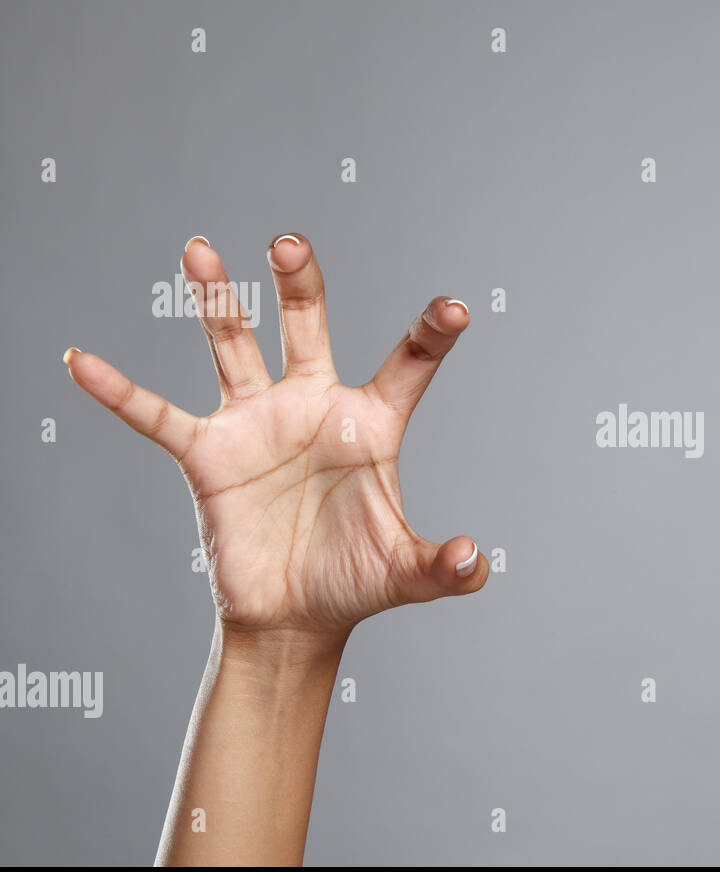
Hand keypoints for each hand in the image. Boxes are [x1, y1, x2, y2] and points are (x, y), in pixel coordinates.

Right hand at [65, 233, 486, 648]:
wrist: (293, 618)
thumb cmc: (354, 583)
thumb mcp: (405, 573)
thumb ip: (446, 567)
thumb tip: (475, 561)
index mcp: (370, 426)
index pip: (407, 366)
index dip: (430, 335)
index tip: (455, 307)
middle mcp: (312, 407)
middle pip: (307, 326)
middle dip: (299, 285)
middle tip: (289, 245)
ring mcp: (257, 424)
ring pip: (233, 344)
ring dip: (216, 300)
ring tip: (201, 250)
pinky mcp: (208, 455)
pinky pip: (155, 416)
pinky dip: (120, 393)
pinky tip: (84, 363)